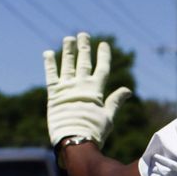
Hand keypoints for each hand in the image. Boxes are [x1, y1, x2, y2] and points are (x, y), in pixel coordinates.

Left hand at [43, 33, 130, 147]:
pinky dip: (49, 64)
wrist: (74, 140)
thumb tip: (128, 90)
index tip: (103, 44)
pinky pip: (51, 76)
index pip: (101, 68)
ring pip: (67, 65)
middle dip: (84, 47)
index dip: (103, 55)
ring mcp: (66, 89)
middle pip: (83, 62)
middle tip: (83, 34)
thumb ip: (116, 101)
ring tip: (68, 39)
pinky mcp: (53, 95)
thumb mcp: (108, 116)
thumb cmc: (94, 131)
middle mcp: (81, 86)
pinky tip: (48, 53)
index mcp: (96, 90)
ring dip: (68, 51)